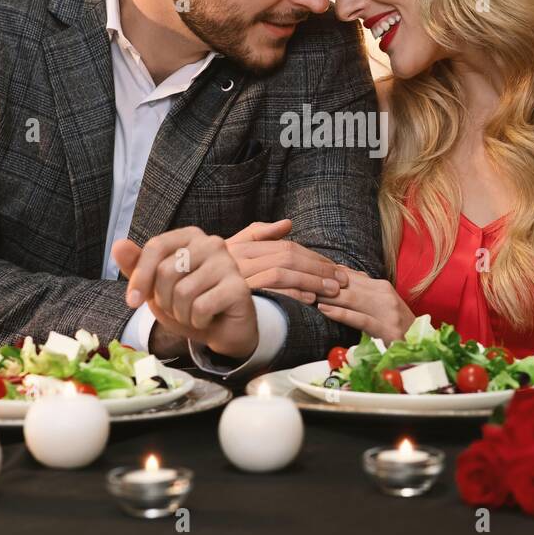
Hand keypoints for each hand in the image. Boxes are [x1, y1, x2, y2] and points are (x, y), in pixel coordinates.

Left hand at [113, 227, 257, 358]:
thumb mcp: (157, 288)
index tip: (133, 302)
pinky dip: (197, 321)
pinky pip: (201, 307)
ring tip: (193, 314)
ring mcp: (228, 263)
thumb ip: (138, 267)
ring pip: (183, 292)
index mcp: (190, 237)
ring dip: (181, 314)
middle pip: (167, 271)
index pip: (155, 247)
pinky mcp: (238, 287)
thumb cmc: (190, 304)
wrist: (223, 330)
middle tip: (178, 308)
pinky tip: (207, 319)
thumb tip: (118, 245)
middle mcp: (211, 243)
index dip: (140, 277)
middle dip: (164, 300)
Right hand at [225, 219, 348, 303]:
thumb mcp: (234, 254)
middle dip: (318, 267)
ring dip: (311, 280)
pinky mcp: (238, 293)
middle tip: (342, 279)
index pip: (285, 247)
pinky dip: (292, 292)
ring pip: (282, 271)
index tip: (335, 268)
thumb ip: (259, 235)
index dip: (313, 257)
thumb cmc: (217, 283)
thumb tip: (288, 223)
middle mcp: (238, 257)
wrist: (191, 311)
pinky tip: (310, 298)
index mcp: (241, 247)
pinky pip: (270, 288)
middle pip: (287, 256)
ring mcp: (238, 275)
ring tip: (333, 290)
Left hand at [314, 266, 414, 343]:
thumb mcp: (381, 301)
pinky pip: (360, 319)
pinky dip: (341, 313)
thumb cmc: (396, 322)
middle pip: (349, 286)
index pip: (351, 276)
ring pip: (352, 299)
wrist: (419, 342)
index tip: (307, 270)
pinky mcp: (385, 329)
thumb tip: (341, 271)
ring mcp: (386, 312)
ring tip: (309, 294)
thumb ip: (363, 287)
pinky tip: (324, 311)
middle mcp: (385, 295)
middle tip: (302, 282)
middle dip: (324, 284)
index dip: (328, 273)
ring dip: (328, 296)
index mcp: (382, 286)